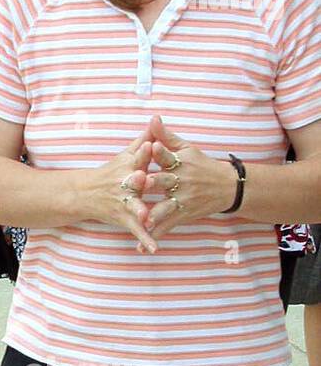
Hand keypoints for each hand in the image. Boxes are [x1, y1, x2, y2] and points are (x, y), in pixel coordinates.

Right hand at [82, 131, 158, 252]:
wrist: (84, 194)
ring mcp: (123, 202)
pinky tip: (155, 248)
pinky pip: (136, 229)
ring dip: (139, 211)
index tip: (151, 144)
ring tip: (147, 217)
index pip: (137, 157)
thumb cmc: (111, 172)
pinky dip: (145, 239)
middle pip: (133, 181)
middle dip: (137, 180)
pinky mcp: (124, 218)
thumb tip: (156, 119)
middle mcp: (124, 183)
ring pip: (134, 206)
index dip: (143, 152)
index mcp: (128, 166)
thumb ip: (144, 138)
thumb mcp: (126, 154)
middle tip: (142, 177)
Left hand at [140, 115, 237, 243]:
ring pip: (165, 207)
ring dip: (153, 213)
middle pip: (164, 181)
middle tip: (138, 182)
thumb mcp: (186, 148)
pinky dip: (155, 236)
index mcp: (179, 162)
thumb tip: (152, 118)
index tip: (149, 146)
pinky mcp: (183, 214)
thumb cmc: (201, 164)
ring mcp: (182, 199)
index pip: (168, 154)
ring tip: (141, 219)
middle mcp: (181, 180)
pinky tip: (142, 247)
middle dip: (152, 182)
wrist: (228, 187)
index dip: (159, 151)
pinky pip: (167, 226)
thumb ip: (166, 135)